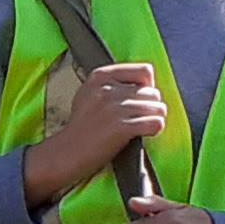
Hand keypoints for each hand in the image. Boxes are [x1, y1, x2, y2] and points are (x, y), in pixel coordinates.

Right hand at [22, 62, 166, 205]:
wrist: (67, 152)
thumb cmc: (81, 126)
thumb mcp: (89, 93)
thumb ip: (112, 84)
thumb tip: (146, 84)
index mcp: (100, 76)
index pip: (144, 71)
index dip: (148, 86)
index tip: (140, 97)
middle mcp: (108, 90)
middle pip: (153, 92)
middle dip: (151, 106)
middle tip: (140, 117)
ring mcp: (114, 108)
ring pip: (158, 108)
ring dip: (155, 118)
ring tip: (143, 126)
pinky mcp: (121, 128)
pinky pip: (155, 123)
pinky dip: (155, 129)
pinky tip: (144, 133)